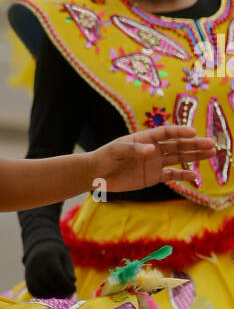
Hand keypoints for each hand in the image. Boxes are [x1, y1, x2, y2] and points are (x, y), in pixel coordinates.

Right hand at [25, 239, 75, 298]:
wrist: (38, 248)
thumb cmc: (56, 255)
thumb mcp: (65, 257)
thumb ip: (69, 269)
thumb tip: (72, 281)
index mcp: (48, 258)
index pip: (57, 274)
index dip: (66, 284)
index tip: (74, 289)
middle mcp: (37, 266)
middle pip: (49, 283)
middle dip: (61, 292)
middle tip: (69, 294)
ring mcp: (31, 273)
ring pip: (40, 289)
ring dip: (53, 295)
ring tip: (61, 295)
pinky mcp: (28, 280)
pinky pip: (34, 291)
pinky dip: (44, 296)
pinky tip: (52, 295)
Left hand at [92, 126, 215, 192]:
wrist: (96, 174)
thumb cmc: (105, 157)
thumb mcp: (116, 151)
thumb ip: (133, 149)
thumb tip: (152, 150)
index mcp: (145, 138)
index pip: (167, 133)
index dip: (180, 132)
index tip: (193, 132)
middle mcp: (154, 149)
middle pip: (178, 145)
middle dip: (195, 144)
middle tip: (212, 144)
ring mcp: (155, 163)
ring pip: (179, 159)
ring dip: (195, 156)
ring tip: (211, 153)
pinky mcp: (153, 176)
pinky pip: (172, 175)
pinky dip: (184, 175)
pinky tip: (195, 176)